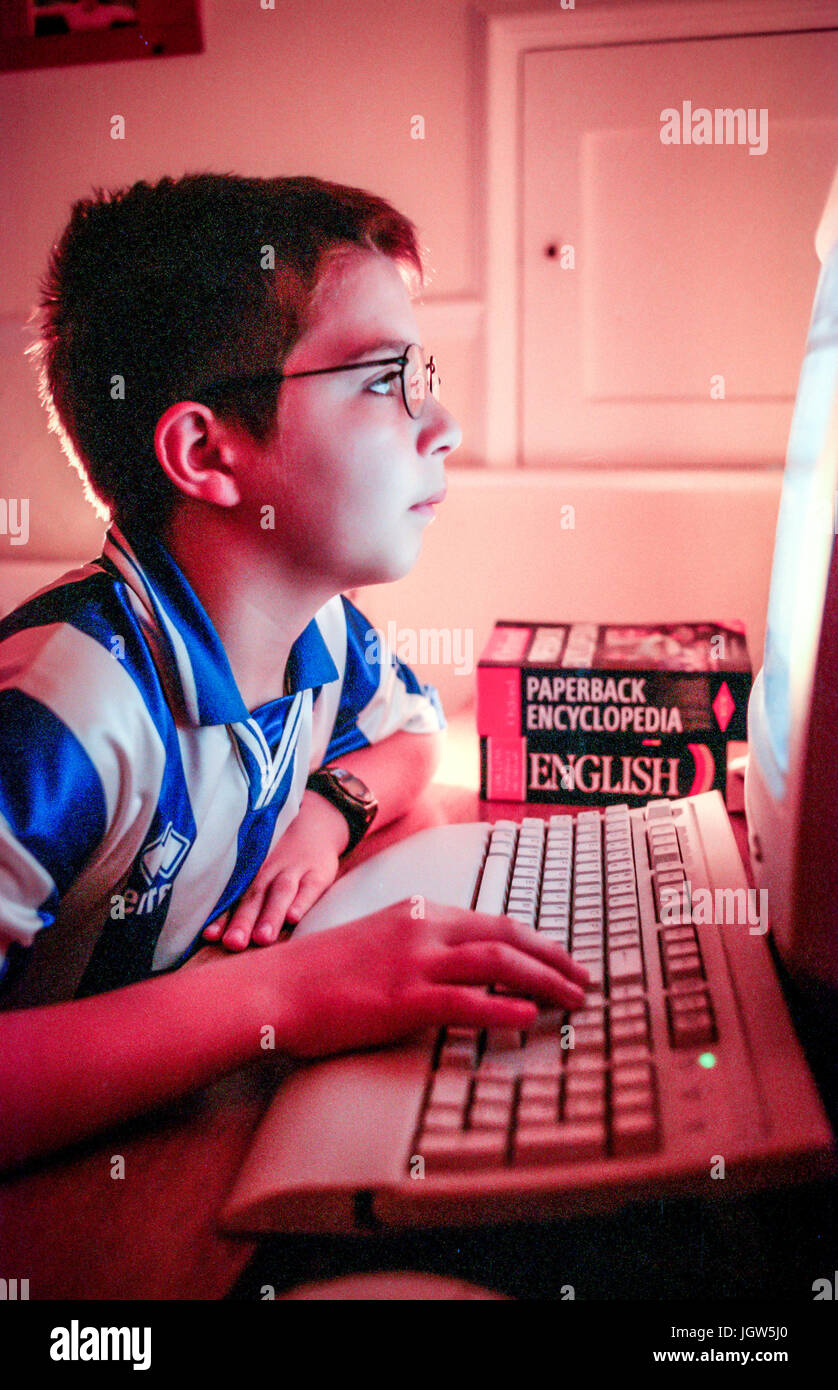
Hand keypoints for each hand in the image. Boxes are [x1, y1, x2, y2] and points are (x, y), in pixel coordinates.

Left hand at [202, 789, 349, 950]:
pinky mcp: (318, 873)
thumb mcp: (255, 863)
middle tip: (234, 943)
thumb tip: (206, 931)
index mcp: (249, 872)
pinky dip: (302, 901)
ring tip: (263, 938)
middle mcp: (268, 871)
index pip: (233, 896)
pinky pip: (310, 887)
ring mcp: (294, 870)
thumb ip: (235, 894)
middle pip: (253, 897)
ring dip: (271, 915)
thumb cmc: (276, 852)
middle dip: (242, 921)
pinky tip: (294, 918)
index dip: (221, 916)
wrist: (316, 820)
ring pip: (280, 893)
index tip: (210, 935)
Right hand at [269, 898, 590, 1056]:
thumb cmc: (320, 973)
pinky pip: (468, 1002)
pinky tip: (530, 1018)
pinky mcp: (404, 999)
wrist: (275, 987)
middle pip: (508, 935)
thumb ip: (417, 947)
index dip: (535, 940)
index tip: (559, 958)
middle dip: (554, 957)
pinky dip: (506, 1008)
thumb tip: (453, 969)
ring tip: (573, 999)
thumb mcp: (376, 942)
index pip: (493, 921)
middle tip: (584, 979)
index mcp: (419, 914)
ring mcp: (415, 962)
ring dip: (546, 980)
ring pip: (499, 963)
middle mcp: (424, 929)